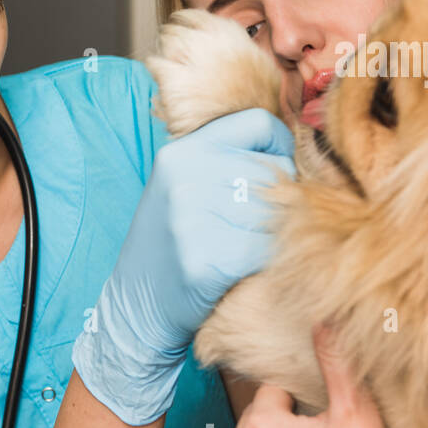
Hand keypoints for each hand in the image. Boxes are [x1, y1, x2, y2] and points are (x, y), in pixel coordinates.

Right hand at [72, 108, 294, 424]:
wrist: (136, 303)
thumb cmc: (172, 242)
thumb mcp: (183, 184)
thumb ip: (225, 160)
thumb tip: (291, 147)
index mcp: (180, 153)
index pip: (257, 124)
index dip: (279, 145)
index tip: (277, 169)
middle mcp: (184, 178)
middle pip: (273, 171)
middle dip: (278, 198)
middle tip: (251, 224)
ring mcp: (192, 219)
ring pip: (275, 212)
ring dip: (271, 233)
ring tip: (242, 246)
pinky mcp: (206, 261)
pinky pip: (264, 251)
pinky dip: (260, 263)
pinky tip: (237, 269)